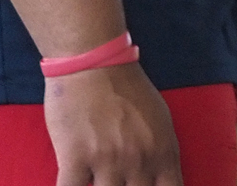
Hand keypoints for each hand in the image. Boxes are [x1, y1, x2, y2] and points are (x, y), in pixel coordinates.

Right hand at [44, 62, 181, 185]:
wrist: (93, 63)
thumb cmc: (128, 89)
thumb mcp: (160, 119)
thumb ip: (161, 153)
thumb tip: (161, 181)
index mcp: (163, 150)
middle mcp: (139, 160)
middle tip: (119, 181)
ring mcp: (107, 161)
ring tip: (97, 178)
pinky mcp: (75, 159)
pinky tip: (73, 182)